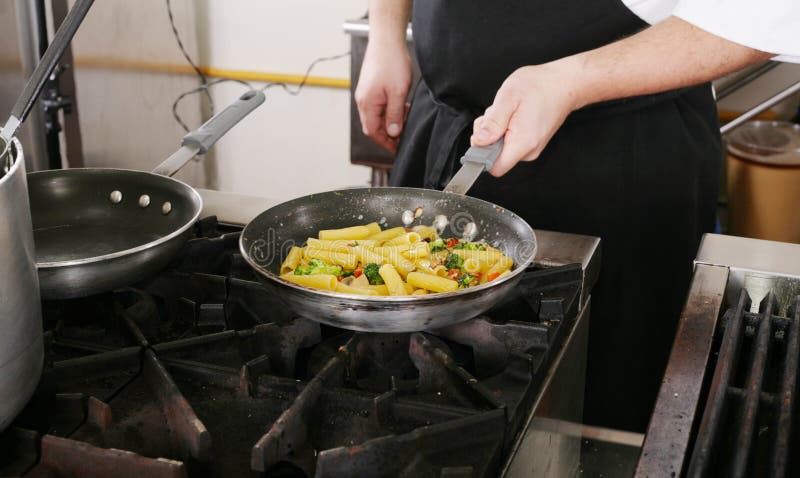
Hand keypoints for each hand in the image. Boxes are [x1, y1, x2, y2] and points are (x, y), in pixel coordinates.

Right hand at [355, 40, 412, 153]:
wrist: (387, 39)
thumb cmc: (392, 62)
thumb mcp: (398, 93)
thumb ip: (395, 115)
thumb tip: (392, 133)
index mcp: (367, 104)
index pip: (373, 132)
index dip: (385, 143)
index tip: (396, 148)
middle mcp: (362, 100)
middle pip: (373, 126)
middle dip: (388, 134)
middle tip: (403, 136)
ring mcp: (365, 94)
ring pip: (376, 116)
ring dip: (389, 122)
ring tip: (404, 119)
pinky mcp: (370, 87)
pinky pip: (377, 106)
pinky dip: (388, 111)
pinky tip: (400, 107)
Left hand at [471, 60, 582, 176]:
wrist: (563, 83)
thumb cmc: (539, 86)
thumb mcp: (508, 97)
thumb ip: (492, 122)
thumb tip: (479, 141)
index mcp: (522, 143)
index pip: (495, 167)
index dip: (481, 154)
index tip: (482, 135)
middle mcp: (529, 151)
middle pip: (495, 157)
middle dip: (488, 137)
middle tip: (496, 115)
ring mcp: (531, 148)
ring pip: (501, 149)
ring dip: (497, 131)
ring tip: (508, 112)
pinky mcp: (531, 143)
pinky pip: (510, 143)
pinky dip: (505, 130)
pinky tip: (513, 115)